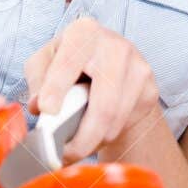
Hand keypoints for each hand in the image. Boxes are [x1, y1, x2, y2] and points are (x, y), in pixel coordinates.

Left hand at [25, 16, 160, 161]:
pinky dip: (105, 137)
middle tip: (63, 155)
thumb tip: (37, 106)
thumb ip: (37, 80)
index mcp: (84, 32)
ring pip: (115, 120)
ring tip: (74, 147)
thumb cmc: (71, 61)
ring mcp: (138, 68)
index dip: (56, 88)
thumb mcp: (46, 61)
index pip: (69, 63)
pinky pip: (125, 124)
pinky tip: (93, 134)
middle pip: (103, 104)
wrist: (113, 63)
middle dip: (82, 138)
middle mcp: (116, 46)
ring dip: (92, 141)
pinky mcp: (150, 89)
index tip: (46, 110)